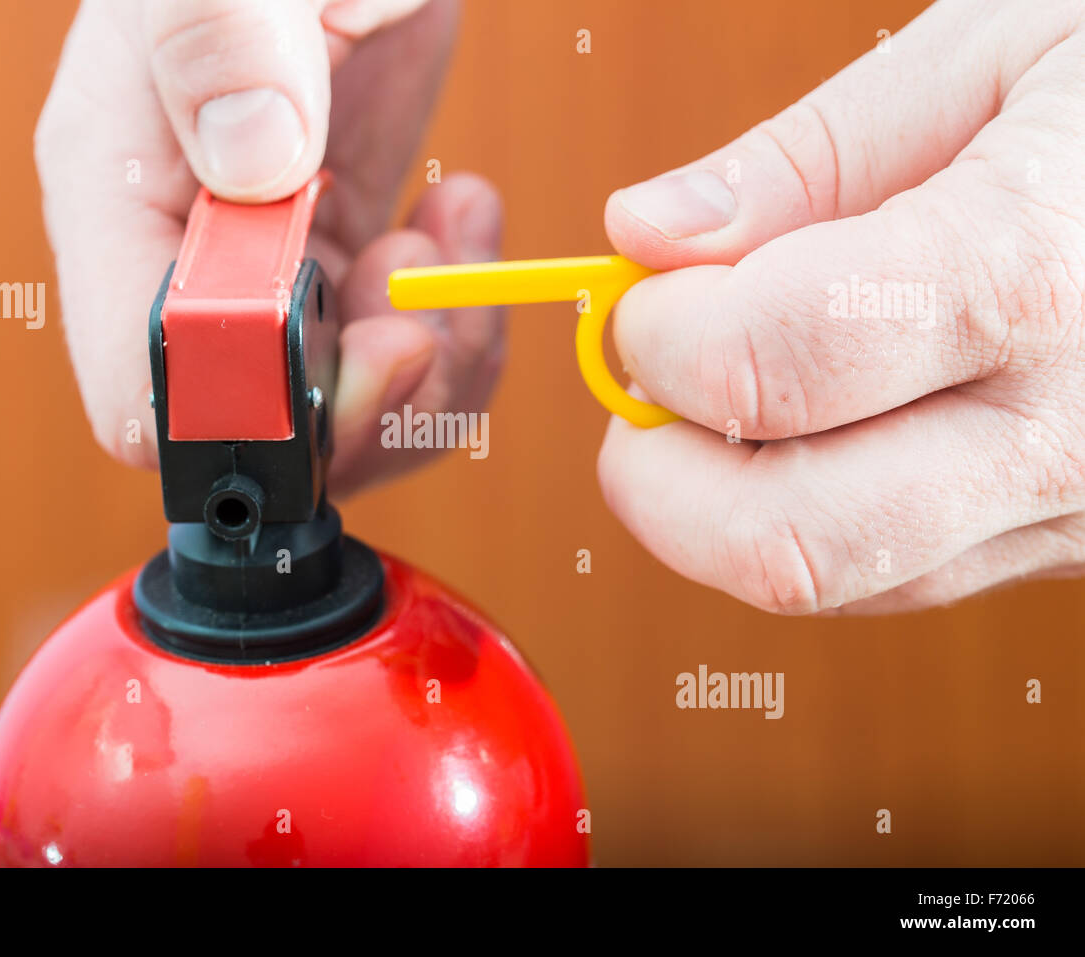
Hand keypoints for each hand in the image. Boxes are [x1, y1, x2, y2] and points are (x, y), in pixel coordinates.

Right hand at [36, 0, 504, 494]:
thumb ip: (219, 41)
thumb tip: (255, 165)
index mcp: (116, 195)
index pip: (146, 387)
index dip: (258, 410)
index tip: (369, 345)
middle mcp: (182, 254)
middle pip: (253, 427)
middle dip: (363, 405)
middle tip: (423, 319)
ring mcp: (265, 264)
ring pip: (338, 410)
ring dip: (426, 365)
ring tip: (448, 241)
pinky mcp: (336, 255)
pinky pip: (395, 354)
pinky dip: (454, 321)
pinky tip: (459, 222)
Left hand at [599, 0, 1084, 613]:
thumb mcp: (999, 50)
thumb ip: (806, 159)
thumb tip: (644, 237)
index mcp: (1030, 273)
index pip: (768, 366)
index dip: (658, 341)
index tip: (642, 301)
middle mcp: (1063, 432)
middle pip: (790, 542)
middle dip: (659, 487)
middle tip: (639, 400)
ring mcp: (1076, 511)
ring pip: (836, 582)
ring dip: (723, 513)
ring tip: (728, 401)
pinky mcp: (1072, 546)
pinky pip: (898, 577)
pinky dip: (809, 521)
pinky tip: (816, 432)